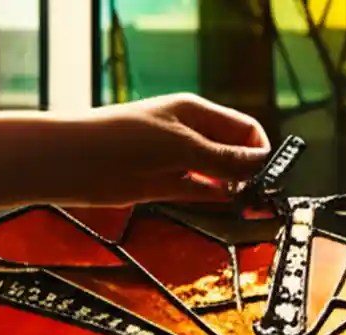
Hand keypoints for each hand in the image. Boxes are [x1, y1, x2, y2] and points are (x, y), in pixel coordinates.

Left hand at [56, 93, 270, 205]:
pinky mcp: (160, 185)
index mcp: (195, 112)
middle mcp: (188, 135)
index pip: (243, 129)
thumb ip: (223, 159)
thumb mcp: (182, 147)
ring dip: (234, 189)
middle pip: (231, 152)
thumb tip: (260, 163)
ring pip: (216, 175)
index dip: (260, 149)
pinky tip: (228, 209)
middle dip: (250, 172)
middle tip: (265, 198)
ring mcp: (175, 161)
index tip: (271, 175)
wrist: (74, 161)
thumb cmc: (124, 141)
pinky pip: (196, 192)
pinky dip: (213, 200)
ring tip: (252, 208)